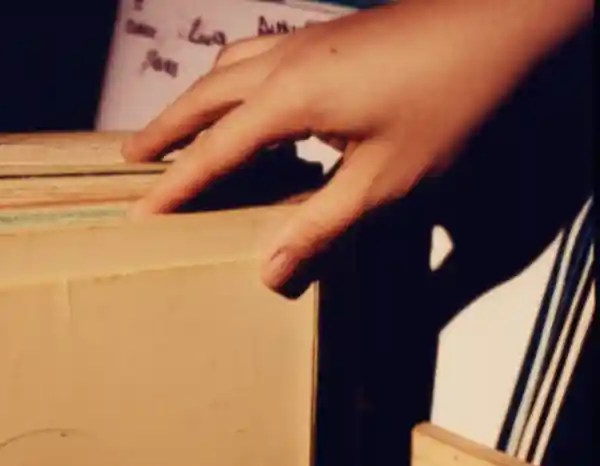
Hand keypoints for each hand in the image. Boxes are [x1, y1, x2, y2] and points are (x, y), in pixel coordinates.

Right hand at [122, 0, 592, 293]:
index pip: (213, 150)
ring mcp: (307, 39)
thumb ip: (322, 225)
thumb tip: (270, 272)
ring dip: (195, 98)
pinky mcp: (331, 33)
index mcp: (288, 99)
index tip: (140, 211)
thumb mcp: (386, 179)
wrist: (502, 20)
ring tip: (178, 125)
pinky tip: (250, 96)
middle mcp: (285, 62)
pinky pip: (257, 53)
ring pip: (227, 66)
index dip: (175, 185)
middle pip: (203, 96)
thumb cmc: (451, 99)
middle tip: (132, 157)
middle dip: (165, 129)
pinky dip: (232, 78)